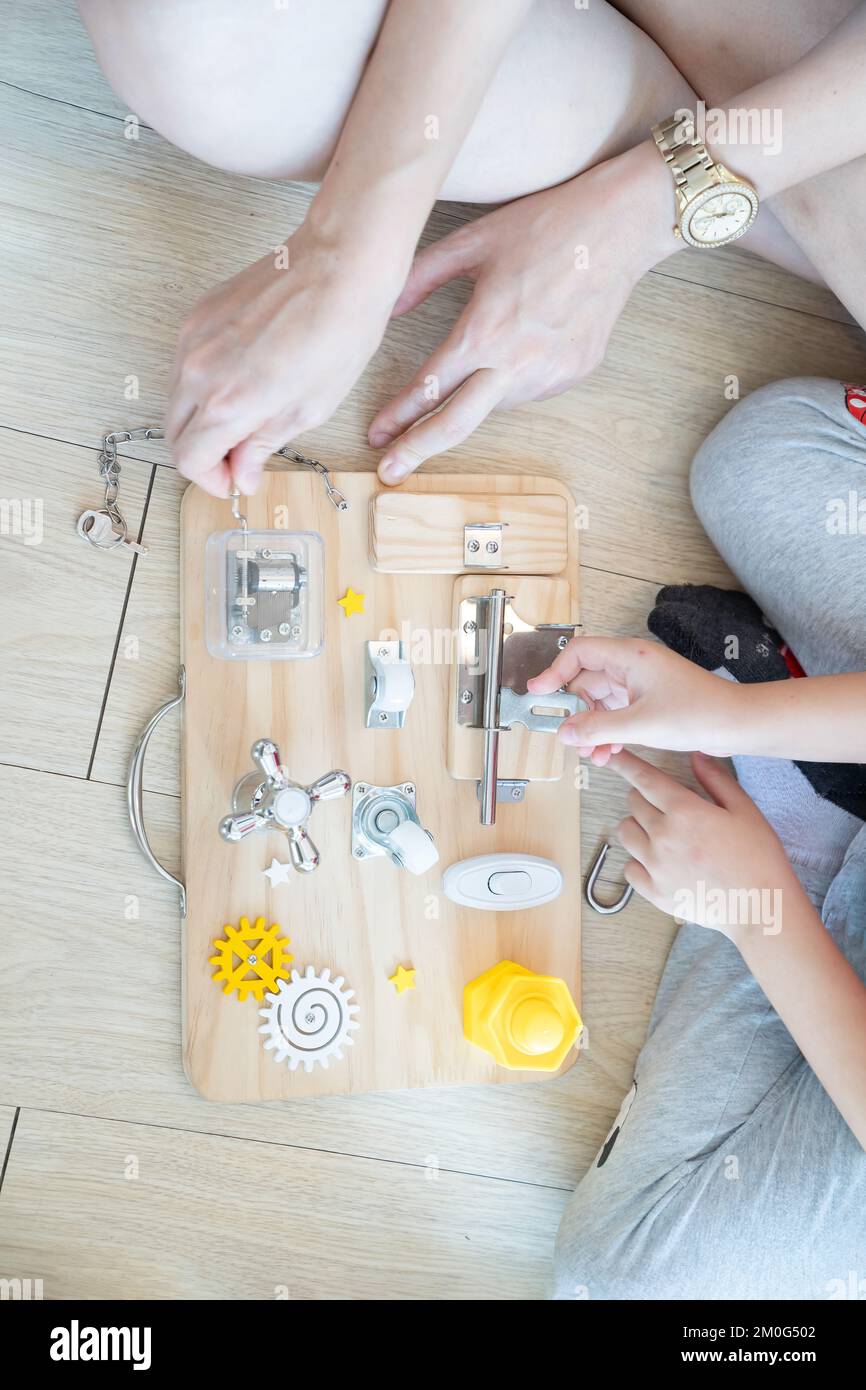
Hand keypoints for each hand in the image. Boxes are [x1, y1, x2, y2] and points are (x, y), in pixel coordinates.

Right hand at [165, 225, 399, 495]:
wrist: (339, 264)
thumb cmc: (338, 333)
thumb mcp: (309, 408)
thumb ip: (263, 444)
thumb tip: (240, 474)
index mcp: (227, 403)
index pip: (188, 460)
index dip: (211, 479)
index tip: (234, 479)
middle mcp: (197, 372)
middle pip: (174, 433)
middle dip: (202, 453)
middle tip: (239, 455)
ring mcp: (191, 339)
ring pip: (175, 399)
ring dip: (200, 418)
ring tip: (245, 416)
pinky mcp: (196, 314)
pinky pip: (184, 364)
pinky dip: (202, 384)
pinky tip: (242, 379)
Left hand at [368, 140, 673, 482]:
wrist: (620, 227)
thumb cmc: (546, 224)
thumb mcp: (472, 241)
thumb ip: (421, 277)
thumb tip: (384, 309)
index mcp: (484, 331)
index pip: (429, 389)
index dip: (398, 416)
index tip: (376, 436)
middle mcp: (515, 363)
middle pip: (456, 424)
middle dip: (417, 450)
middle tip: (391, 472)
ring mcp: (549, 374)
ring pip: (494, 406)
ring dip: (469, 403)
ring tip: (463, 382)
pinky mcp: (573, 374)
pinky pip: (527, 392)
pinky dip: (507, 385)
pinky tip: (511, 357)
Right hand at [528, 636, 740, 765]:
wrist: (736, 723)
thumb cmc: (698, 713)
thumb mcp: (639, 725)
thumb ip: (597, 728)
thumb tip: (565, 732)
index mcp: (630, 656)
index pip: (579, 653)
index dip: (555, 671)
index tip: (539, 692)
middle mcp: (633, 665)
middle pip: (587, 681)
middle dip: (577, 712)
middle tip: (570, 737)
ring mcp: (642, 683)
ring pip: (602, 701)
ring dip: (593, 727)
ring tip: (593, 753)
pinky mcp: (650, 700)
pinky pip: (618, 713)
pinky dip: (610, 731)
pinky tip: (609, 753)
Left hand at [610, 751, 805, 938]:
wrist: (761, 908)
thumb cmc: (758, 857)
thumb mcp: (744, 810)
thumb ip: (716, 780)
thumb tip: (696, 756)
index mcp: (685, 812)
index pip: (645, 779)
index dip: (626, 763)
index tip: (613, 755)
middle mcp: (663, 836)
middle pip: (633, 803)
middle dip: (645, 797)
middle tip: (668, 807)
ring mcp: (655, 866)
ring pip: (626, 833)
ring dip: (638, 827)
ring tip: (663, 834)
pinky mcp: (654, 892)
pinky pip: (630, 868)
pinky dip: (639, 861)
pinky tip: (660, 862)